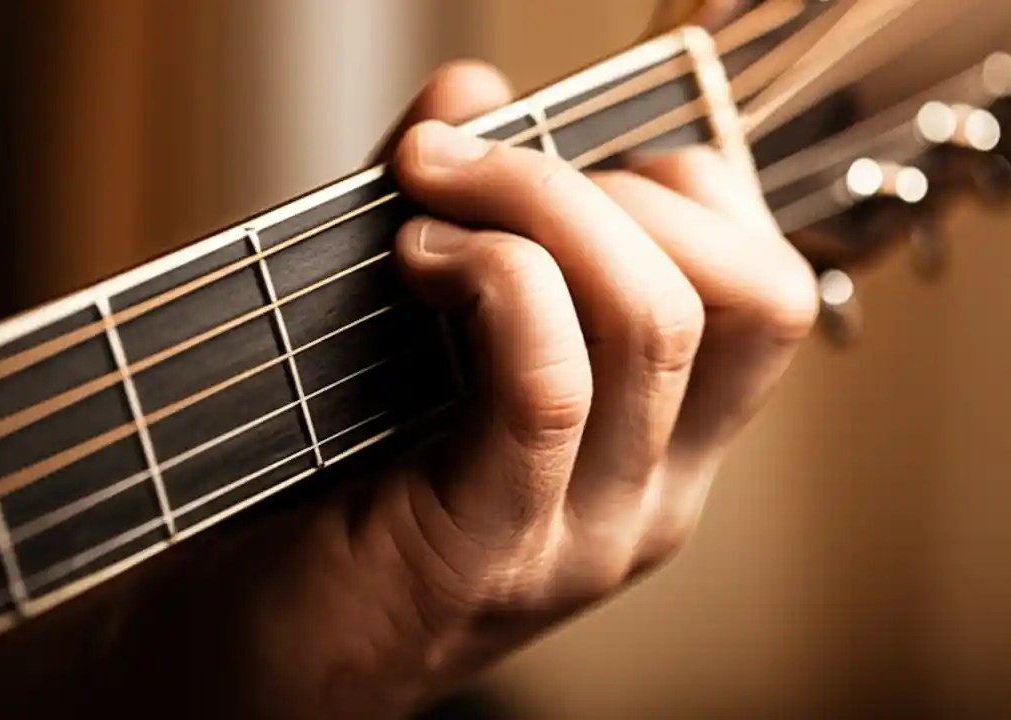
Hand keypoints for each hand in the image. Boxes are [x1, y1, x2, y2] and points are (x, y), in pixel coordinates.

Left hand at [204, 61, 817, 718]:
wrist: (245, 660)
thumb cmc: (327, 490)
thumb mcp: (416, 336)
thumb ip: (457, 209)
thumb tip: (474, 87)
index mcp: (661, 440)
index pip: (764, 285)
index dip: (687, 181)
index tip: (556, 148)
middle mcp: (654, 492)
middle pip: (747, 287)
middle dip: (611, 177)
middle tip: (471, 159)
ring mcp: (588, 532)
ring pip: (650, 320)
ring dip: (536, 208)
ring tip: (426, 203)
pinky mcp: (496, 550)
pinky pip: (548, 383)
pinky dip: (492, 280)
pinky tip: (414, 261)